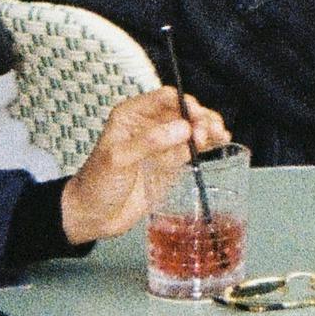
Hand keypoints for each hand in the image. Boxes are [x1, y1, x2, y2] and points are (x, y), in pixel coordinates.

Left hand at [61, 90, 230, 245]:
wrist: (93, 216)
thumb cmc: (97, 183)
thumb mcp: (119, 159)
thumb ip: (150, 142)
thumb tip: (185, 128)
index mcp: (132, 115)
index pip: (164, 98)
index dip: (184, 103)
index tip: (198, 117)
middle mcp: (149, 125)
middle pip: (182, 112)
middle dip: (200, 117)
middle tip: (211, 131)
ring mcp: (161, 145)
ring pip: (191, 129)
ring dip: (208, 128)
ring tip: (221, 136)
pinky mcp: (170, 164)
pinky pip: (192, 148)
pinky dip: (207, 144)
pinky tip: (221, 142)